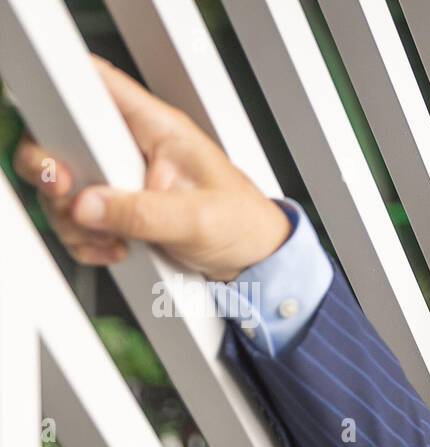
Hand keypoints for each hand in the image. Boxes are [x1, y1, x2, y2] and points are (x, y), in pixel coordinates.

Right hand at [12, 55, 289, 281]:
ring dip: (73, 218)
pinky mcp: (117, 209)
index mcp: (160, 129)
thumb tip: (89, 205)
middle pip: (64, 139)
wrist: (255, 261)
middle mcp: (134, 147)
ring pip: (65, 185)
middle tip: (72, 197)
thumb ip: (142, 212)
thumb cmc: (244, 226)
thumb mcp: (196, 220)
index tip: (59, 137)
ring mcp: (121, 179)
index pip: (102, 85)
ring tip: (111, 238)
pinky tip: (116, 248)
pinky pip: (77, 219)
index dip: (67, 95)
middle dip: (58, 174)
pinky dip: (86, 239)